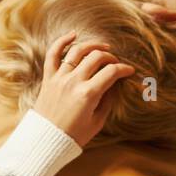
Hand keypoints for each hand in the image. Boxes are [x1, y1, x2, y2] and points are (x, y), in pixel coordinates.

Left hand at [32, 31, 134, 146]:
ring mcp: (59, 78)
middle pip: (97, 57)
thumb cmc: (74, 135)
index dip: (124, 69)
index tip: (129, 71)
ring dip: (92, 45)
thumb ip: (107, 100)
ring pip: (77, 51)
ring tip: (101, 48)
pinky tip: (74, 35)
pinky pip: (53, 54)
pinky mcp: (48, 78)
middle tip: (115, 63)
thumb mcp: (97, 121)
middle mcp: (73, 82)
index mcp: (88, 94)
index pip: (112, 72)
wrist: (47, 140)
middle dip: (110, 57)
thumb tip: (113, 85)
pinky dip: (62, 41)